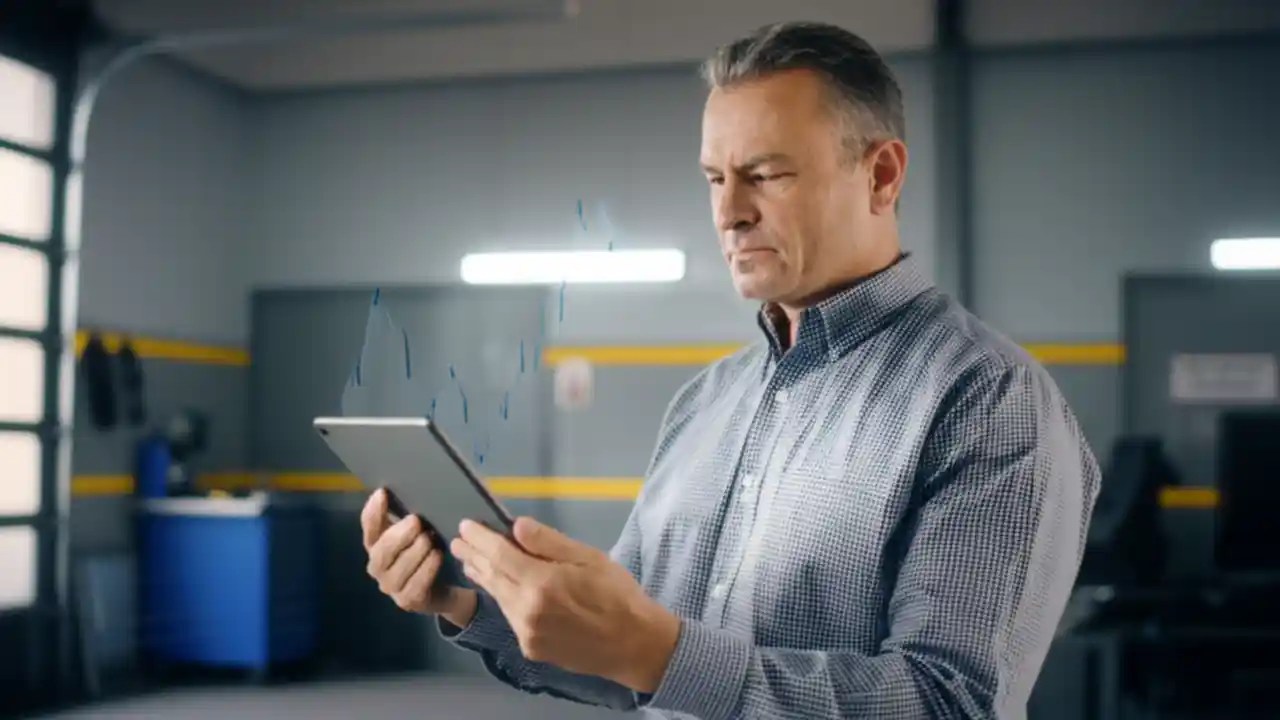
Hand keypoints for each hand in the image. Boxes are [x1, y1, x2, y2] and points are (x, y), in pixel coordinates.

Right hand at [361, 488, 476, 626]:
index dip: (373, 512)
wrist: (440, 590)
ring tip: (429, 539)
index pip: (368, 528)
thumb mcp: (415, 534)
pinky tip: (437, 556)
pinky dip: (426, 570)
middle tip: (416, 521)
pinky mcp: (408, 601)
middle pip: (381, 551)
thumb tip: (407, 490)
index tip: (382, 493)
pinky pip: (415, 585)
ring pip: (397, 570)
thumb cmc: (423, 554)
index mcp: (376, 546)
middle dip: (398, 535)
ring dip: (414, 552)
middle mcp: (378, 568)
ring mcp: (391, 587)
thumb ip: (406, 517)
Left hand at [452, 516, 679, 692]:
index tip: (466, 526)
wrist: (633, 645)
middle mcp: (527, 610)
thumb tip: (516, 526)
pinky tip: (501, 589)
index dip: (480, 539)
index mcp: (543, 583)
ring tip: (472, 562)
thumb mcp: (589, 558)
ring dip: (484, 578)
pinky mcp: (531, 648)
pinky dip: (503, 598)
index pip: (500, 555)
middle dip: (474, 557)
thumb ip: (549, 542)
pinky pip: (511, 616)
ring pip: (499, 598)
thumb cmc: (617, 595)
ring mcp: (527, 632)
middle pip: (493, 577)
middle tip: (458, 541)